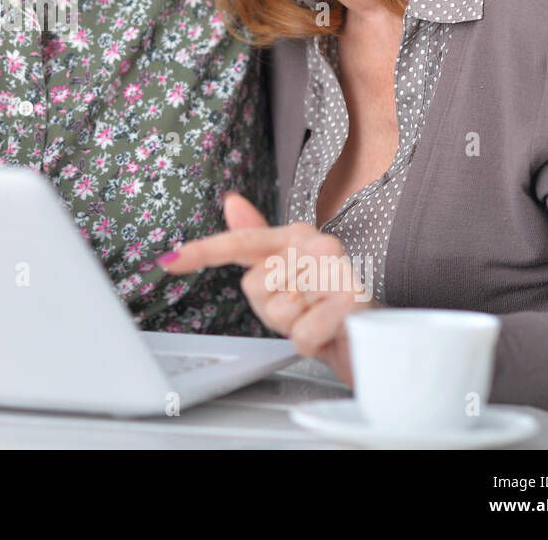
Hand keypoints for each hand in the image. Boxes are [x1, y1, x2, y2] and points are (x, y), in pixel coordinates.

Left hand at [156, 192, 378, 384]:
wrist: (379, 342)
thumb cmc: (329, 308)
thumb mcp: (286, 277)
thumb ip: (257, 242)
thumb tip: (232, 202)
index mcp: (299, 236)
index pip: (241, 242)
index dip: (201, 252)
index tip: (168, 261)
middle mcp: (319, 245)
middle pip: (255, 286)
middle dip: (271, 310)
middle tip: (301, 312)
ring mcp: (338, 271)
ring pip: (278, 311)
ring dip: (293, 328)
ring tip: (317, 321)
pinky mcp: (352, 302)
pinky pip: (302, 333)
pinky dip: (311, 344)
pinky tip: (330, 335)